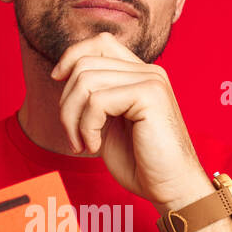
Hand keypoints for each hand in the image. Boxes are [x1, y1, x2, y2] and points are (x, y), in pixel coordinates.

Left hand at [50, 31, 213, 209]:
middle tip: (74, 137)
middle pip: (85, 63)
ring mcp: (151, 80)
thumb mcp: (109, 124)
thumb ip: (94, 98)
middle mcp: (149, 71)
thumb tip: (62, 75)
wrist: (172, 189)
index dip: (72, 57)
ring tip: (82, 144)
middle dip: (66, 103)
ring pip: (85, 80)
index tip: (58, 82)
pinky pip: (97, 101)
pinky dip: (86, 127)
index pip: (100, 42)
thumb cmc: (142, 164)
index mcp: (141, 74)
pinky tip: (95, 147)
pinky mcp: (150, 95)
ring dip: (72, 118)